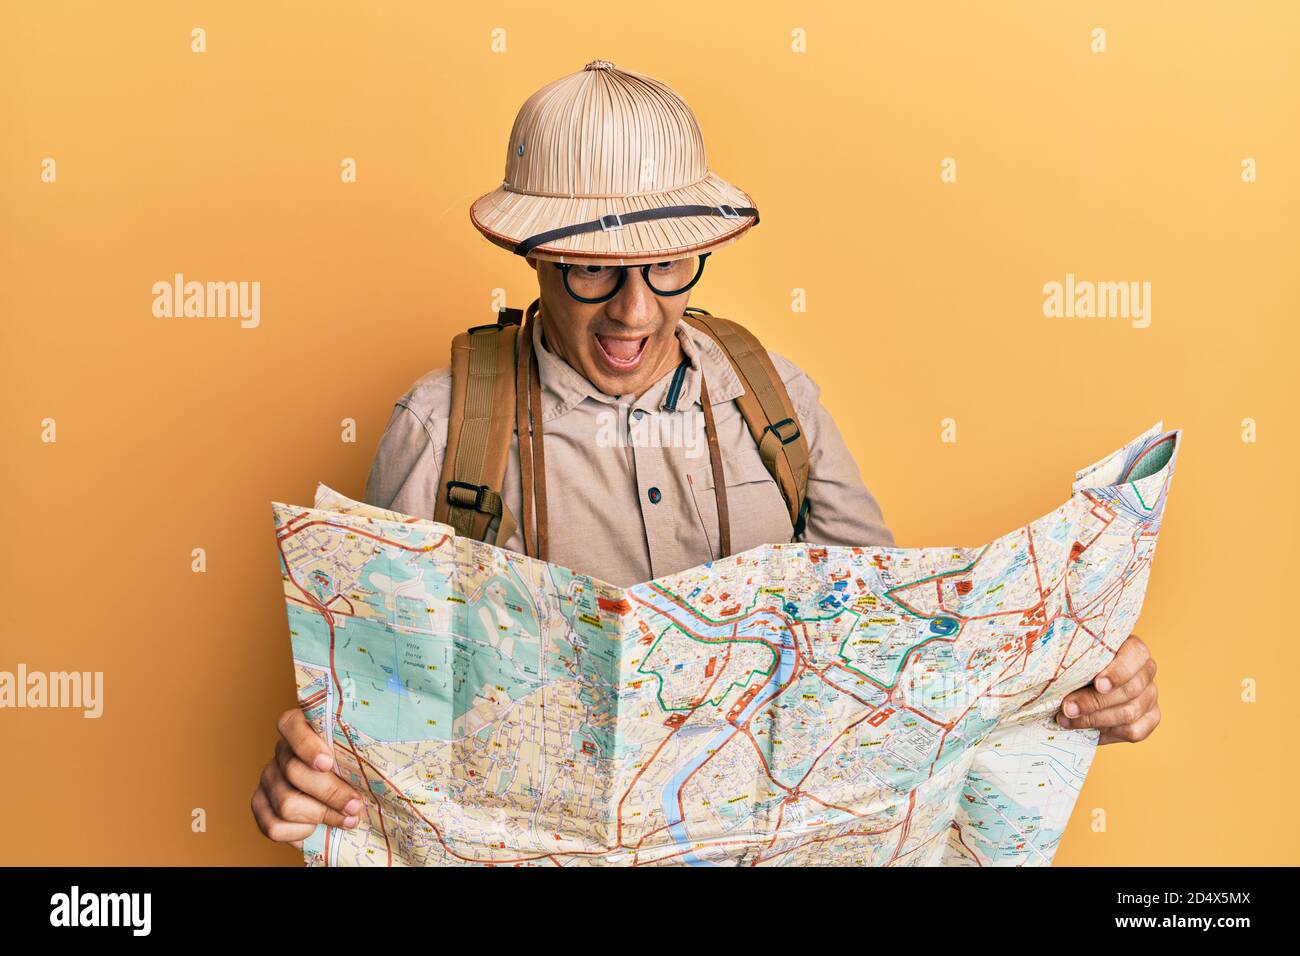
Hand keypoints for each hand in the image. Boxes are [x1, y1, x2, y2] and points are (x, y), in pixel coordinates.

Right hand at [250, 707, 365, 846]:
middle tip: (355, 805)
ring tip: (346, 819)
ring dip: (321, 816)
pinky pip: (273, 826)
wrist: (345, 794)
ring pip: (286, 803)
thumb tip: (382, 764)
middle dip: (330, 793)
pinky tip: (318, 828)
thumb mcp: (360, 753)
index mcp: (301, 727)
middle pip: (294, 772)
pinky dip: (299, 832)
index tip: (328, 762)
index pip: (291, 725)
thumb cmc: (356, 766)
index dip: (307, 744)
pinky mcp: (261, 805)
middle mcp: (281, 751)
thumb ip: (361, 751)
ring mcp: (268, 778)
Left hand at [1056, 632, 1159, 744]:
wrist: (1083, 682)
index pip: (1135, 656)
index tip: (1097, 684)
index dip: (1118, 672)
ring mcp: (1150, 695)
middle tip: (1067, 708)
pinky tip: (1088, 730)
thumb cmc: (1078, 662)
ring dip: (1095, 719)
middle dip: (1094, 702)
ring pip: (1129, 713)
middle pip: (1129, 690)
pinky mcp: (1150, 718)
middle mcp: (1147, 670)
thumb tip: (1052, 671)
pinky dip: (1108, 733)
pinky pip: (1135, 731)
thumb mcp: (1076, 654)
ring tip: (1066, 719)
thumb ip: (1073, 657)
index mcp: (1133, 648)